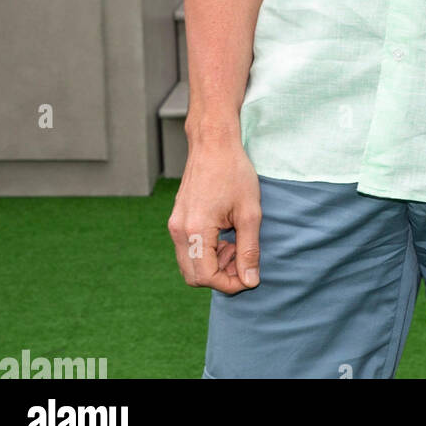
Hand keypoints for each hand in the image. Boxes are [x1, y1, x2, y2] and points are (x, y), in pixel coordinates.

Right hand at [167, 139, 261, 294]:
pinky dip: (206, 252)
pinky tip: (225, 235)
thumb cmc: (234, 172)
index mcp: (195, 230)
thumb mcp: (250, 212)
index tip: (249, 275)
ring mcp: (174, 225)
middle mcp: (178, 231)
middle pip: (194, 277)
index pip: (207, 277)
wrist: (213, 143)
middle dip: (221, 275)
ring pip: (189, 265)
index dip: (230, 283)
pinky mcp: (176, 220)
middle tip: (242, 258)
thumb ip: (249, 250)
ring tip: (235, 243)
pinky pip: (188, 249)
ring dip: (213, 264)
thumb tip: (250, 281)